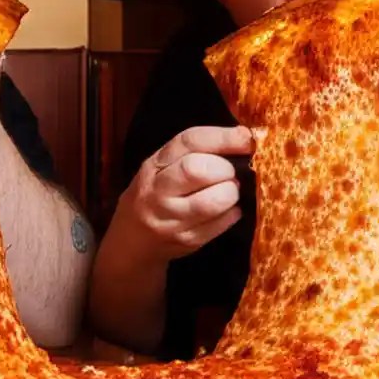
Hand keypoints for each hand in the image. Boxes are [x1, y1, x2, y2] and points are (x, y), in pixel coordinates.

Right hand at [111, 126, 254, 262]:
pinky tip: (225, 209)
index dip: (222, 138)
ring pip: (213, 202)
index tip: (245, 138)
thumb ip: (195, 150)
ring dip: (231, 193)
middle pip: (197, 170)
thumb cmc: (155, 194)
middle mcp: (158, 191)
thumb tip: (243, 137)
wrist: (133, 240)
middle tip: (228, 173)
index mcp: (154, 165)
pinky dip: (231, 213)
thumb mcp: (162, 167)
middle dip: (224, 169)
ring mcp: (171, 220)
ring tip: (228, 191)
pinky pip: (221, 224)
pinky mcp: (187, 241)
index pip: (189, 142)